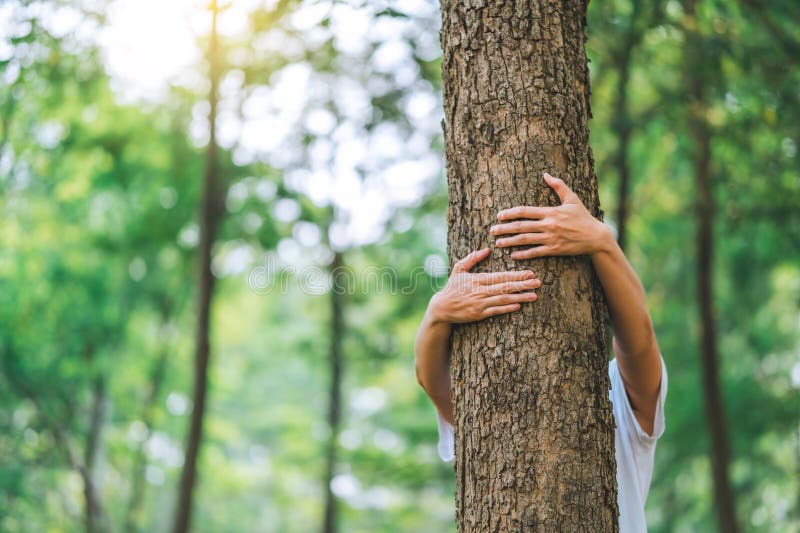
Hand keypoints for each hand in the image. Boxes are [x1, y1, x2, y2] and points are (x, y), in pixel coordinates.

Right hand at [428, 248, 541, 323]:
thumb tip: (487, 249)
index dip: (516, 275)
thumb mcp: (459, 269)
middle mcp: (480, 291)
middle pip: (505, 287)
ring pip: (503, 299)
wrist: (441, 307)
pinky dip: (507, 308)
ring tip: (534, 295)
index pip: (501, 276)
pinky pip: (496, 311)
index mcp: (477, 279)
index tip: (530, 273)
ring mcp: (480, 303)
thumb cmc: (452, 287)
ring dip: (520, 297)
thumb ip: (472, 258)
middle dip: (523, 285)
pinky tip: (518, 305)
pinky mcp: (479, 315)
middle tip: (538, 283)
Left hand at [490, 172, 612, 259]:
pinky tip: (513, 255)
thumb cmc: (583, 216)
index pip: (525, 211)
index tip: (499, 216)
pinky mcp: (555, 250)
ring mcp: (551, 238)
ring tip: (498, 243)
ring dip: (510, 241)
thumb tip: (546, 174)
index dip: (510, 213)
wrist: (596, 236)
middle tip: (492, 230)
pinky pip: (536, 252)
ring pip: (526, 240)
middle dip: (504, 228)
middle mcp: (549, 225)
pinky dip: (523, 254)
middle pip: (521, 226)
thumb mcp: (572, 199)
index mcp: (550, 212)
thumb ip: (558, 186)